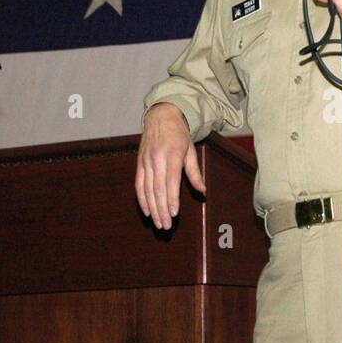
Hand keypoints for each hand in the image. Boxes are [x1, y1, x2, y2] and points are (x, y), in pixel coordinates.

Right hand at [135, 103, 205, 229]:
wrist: (161, 116)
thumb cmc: (179, 135)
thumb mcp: (191, 151)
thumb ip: (195, 173)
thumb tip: (203, 191)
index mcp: (172, 155)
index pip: (171, 182)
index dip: (172, 199)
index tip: (174, 214)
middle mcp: (157, 159)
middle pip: (158, 189)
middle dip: (162, 209)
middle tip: (166, 226)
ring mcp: (146, 161)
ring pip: (147, 190)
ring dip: (152, 208)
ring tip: (158, 223)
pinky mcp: (139, 163)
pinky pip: (138, 184)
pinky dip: (141, 199)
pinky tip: (146, 211)